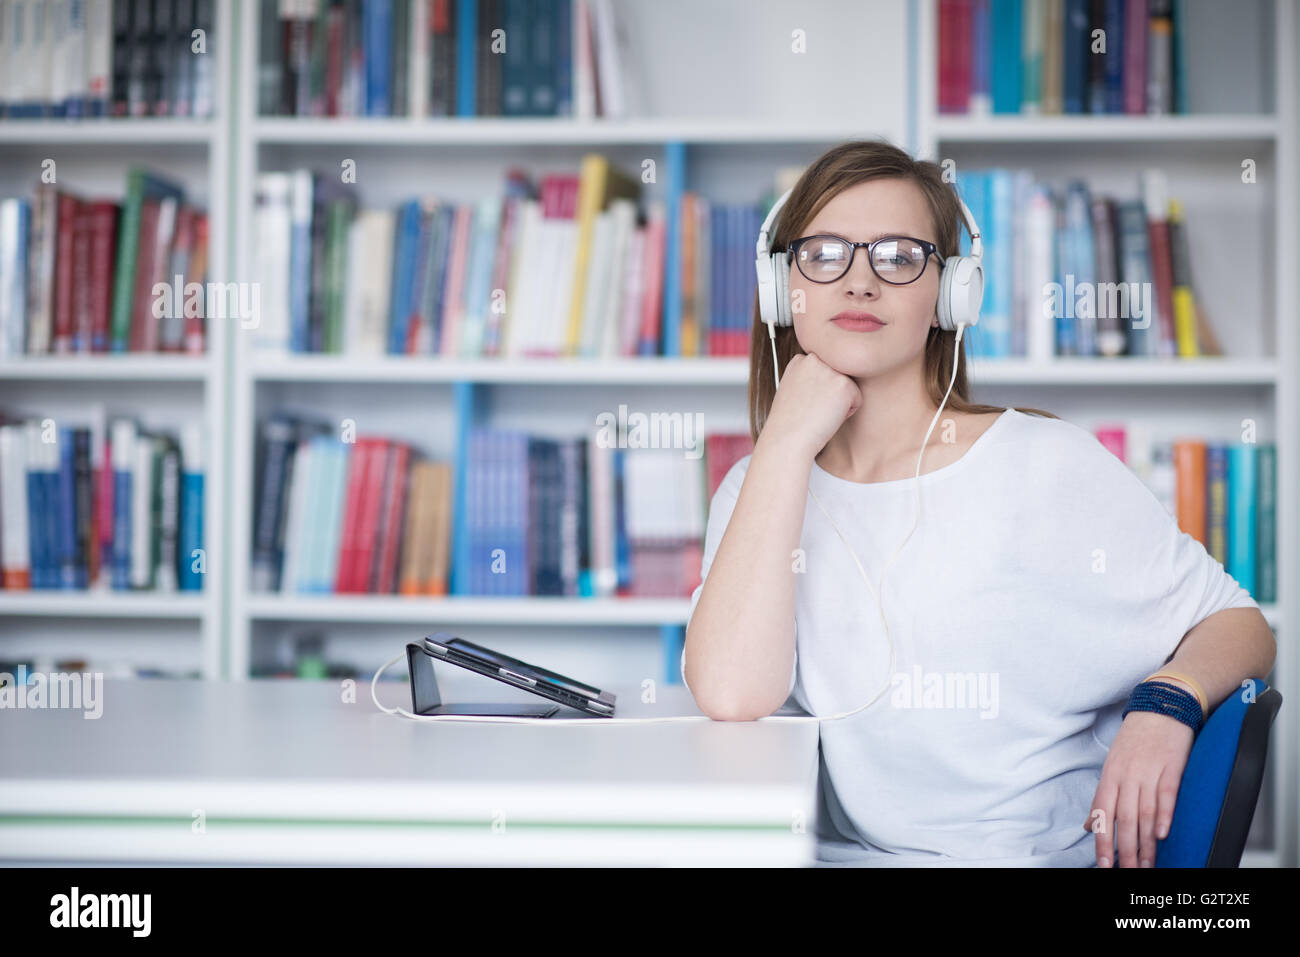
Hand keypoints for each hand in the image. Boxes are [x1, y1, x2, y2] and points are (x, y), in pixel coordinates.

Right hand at [759, 351, 861, 460]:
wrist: (788, 440)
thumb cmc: (789, 423)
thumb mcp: (792, 388)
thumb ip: (809, 375)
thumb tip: (827, 378)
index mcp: (801, 359)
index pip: (825, 372)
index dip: (817, 391)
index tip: (803, 403)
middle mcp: (815, 359)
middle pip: (838, 377)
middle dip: (829, 395)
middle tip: (810, 409)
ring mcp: (830, 369)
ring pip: (848, 388)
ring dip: (838, 404)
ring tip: (817, 413)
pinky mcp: (845, 384)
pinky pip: (856, 400)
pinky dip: (846, 414)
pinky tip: (826, 417)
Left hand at [1084, 706, 1194, 867]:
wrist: (1161, 707)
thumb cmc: (1137, 739)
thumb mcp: (1112, 765)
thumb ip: (1103, 797)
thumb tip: (1090, 825)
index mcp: (1110, 776)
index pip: (1102, 814)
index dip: (1102, 841)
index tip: (1104, 864)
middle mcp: (1127, 775)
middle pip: (1124, 818)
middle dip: (1125, 850)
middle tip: (1128, 872)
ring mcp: (1149, 771)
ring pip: (1144, 812)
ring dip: (1145, 843)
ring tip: (1147, 864)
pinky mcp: (1171, 767)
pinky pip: (1166, 794)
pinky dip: (1164, 815)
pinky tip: (1161, 834)